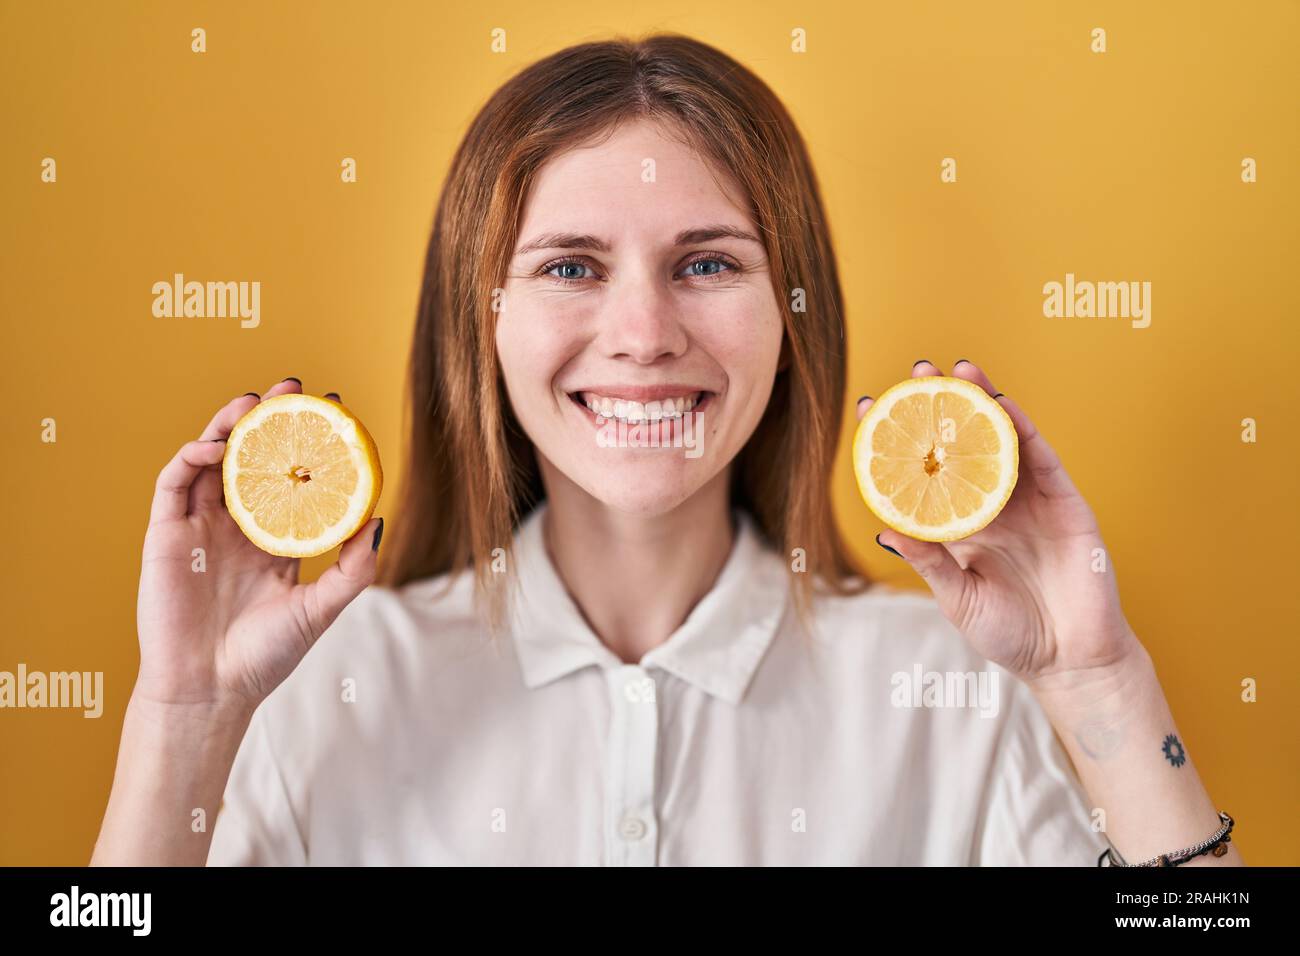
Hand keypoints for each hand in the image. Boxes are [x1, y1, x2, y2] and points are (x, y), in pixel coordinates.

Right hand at [135, 377, 380, 715]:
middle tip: (294, 388)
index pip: (291, 477)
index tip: (334, 412)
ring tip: (254, 401)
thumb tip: (378, 518)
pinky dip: (191, 457)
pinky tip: (215, 445)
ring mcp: (199, 528)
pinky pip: (173, 484)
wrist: (212, 690)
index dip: (308, 443)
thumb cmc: (266, 655)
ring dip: (228, 425)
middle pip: (250, 457)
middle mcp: (235, 527)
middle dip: (269, 419)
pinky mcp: (165, 535)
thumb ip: (353, 567)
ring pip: (211, 460)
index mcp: (272, 540)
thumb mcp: (322, 607)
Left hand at [859, 360, 1139, 683]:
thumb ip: (928, 562)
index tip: (868, 408)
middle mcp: (994, 504)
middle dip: (942, 405)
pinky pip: (1043, 458)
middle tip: (917, 371)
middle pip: (964, 443)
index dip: (900, 440)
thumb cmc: (1010, 634)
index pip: (925, 471)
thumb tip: (884, 530)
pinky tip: (1002, 403)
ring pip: (1003, 439)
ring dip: (984, 401)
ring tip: (959, 369)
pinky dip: (1024, 429)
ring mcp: (1031, 501)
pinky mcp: (1066, 504)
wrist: (1069, 662)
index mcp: (961, 524)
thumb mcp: (957, 598)